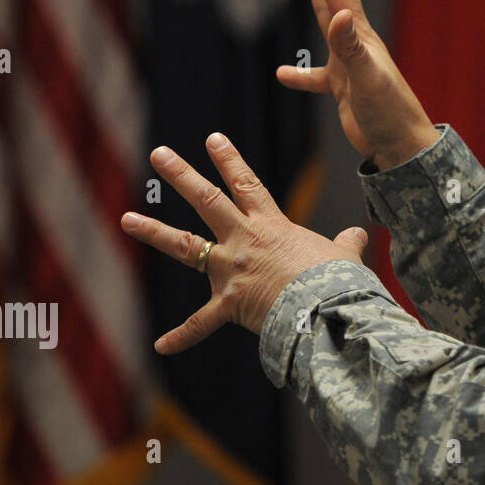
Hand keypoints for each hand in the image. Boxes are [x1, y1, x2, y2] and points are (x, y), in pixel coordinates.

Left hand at [121, 133, 368, 353]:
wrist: (326, 308)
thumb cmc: (338, 279)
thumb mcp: (345, 255)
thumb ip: (346, 243)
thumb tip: (358, 234)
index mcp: (272, 226)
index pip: (247, 184)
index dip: (229, 160)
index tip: (212, 138)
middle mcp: (244, 241)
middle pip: (207, 200)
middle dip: (181, 175)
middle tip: (158, 153)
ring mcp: (231, 271)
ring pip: (186, 246)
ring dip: (154, 231)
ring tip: (126, 218)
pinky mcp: (228, 305)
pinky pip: (200, 323)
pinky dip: (181, 336)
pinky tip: (160, 346)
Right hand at [276, 0, 438, 169]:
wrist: (402, 147)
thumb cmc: (389, 114)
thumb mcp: (366, 79)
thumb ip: (349, 47)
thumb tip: (337, 13)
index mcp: (360, 36)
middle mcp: (356, 43)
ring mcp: (350, 64)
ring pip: (327, 22)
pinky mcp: (344, 89)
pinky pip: (317, 77)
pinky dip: (300, 74)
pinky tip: (284, 74)